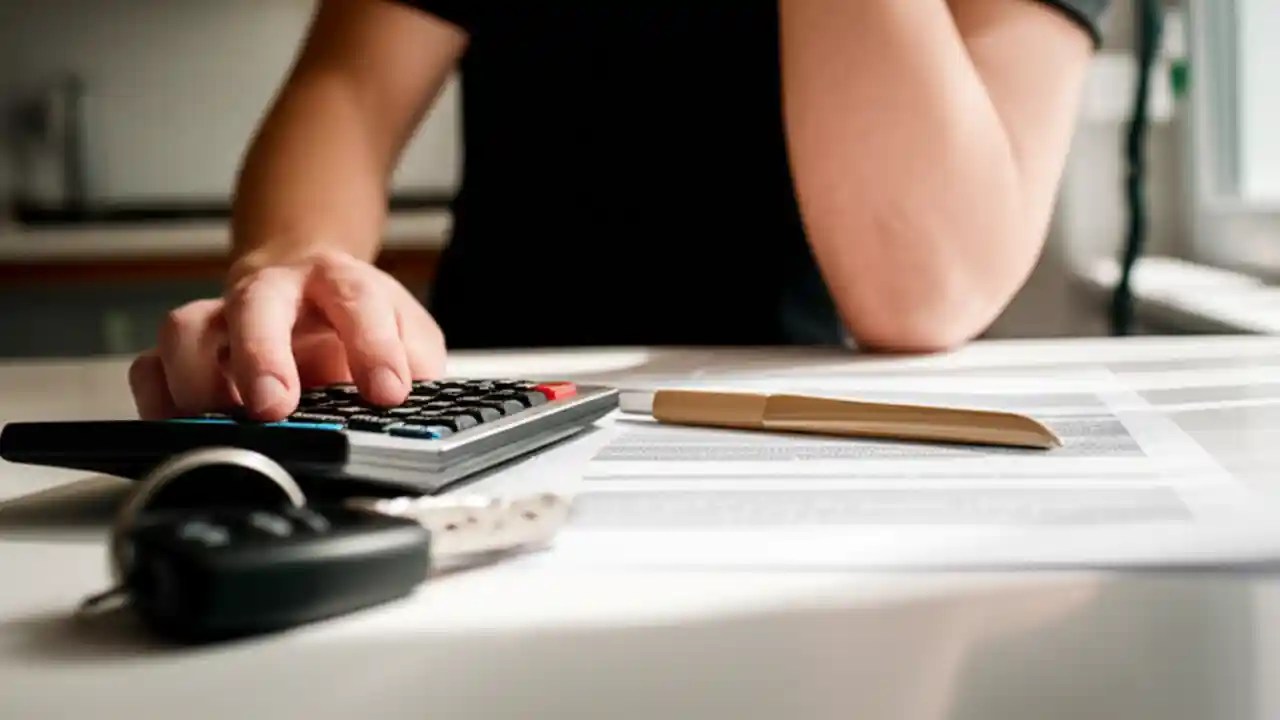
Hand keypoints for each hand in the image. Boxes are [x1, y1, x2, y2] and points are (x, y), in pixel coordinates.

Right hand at [129, 249, 446, 420]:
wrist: (310, 284)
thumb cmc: (357, 316)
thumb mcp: (408, 333)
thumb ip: (417, 362)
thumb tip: (418, 403)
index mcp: (337, 282)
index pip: (357, 301)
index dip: (373, 346)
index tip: (388, 391)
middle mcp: (274, 292)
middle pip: (255, 305)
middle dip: (260, 354)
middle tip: (273, 405)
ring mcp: (223, 319)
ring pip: (185, 330)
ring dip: (197, 381)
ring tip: (224, 425)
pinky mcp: (187, 351)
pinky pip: (150, 368)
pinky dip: (158, 402)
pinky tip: (183, 431)